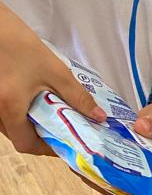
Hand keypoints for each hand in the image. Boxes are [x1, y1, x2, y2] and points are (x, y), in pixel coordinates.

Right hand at [0, 4, 105, 155]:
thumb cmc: (21, 45)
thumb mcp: (55, 71)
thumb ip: (77, 97)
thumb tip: (98, 117)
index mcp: (9, 107)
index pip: (25, 144)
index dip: (46, 149)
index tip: (64, 143)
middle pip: (17, 136)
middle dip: (40, 136)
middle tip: (62, 129)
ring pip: (9, 126)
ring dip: (29, 125)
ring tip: (52, 114)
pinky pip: (4, 114)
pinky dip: (19, 114)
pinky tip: (34, 101)